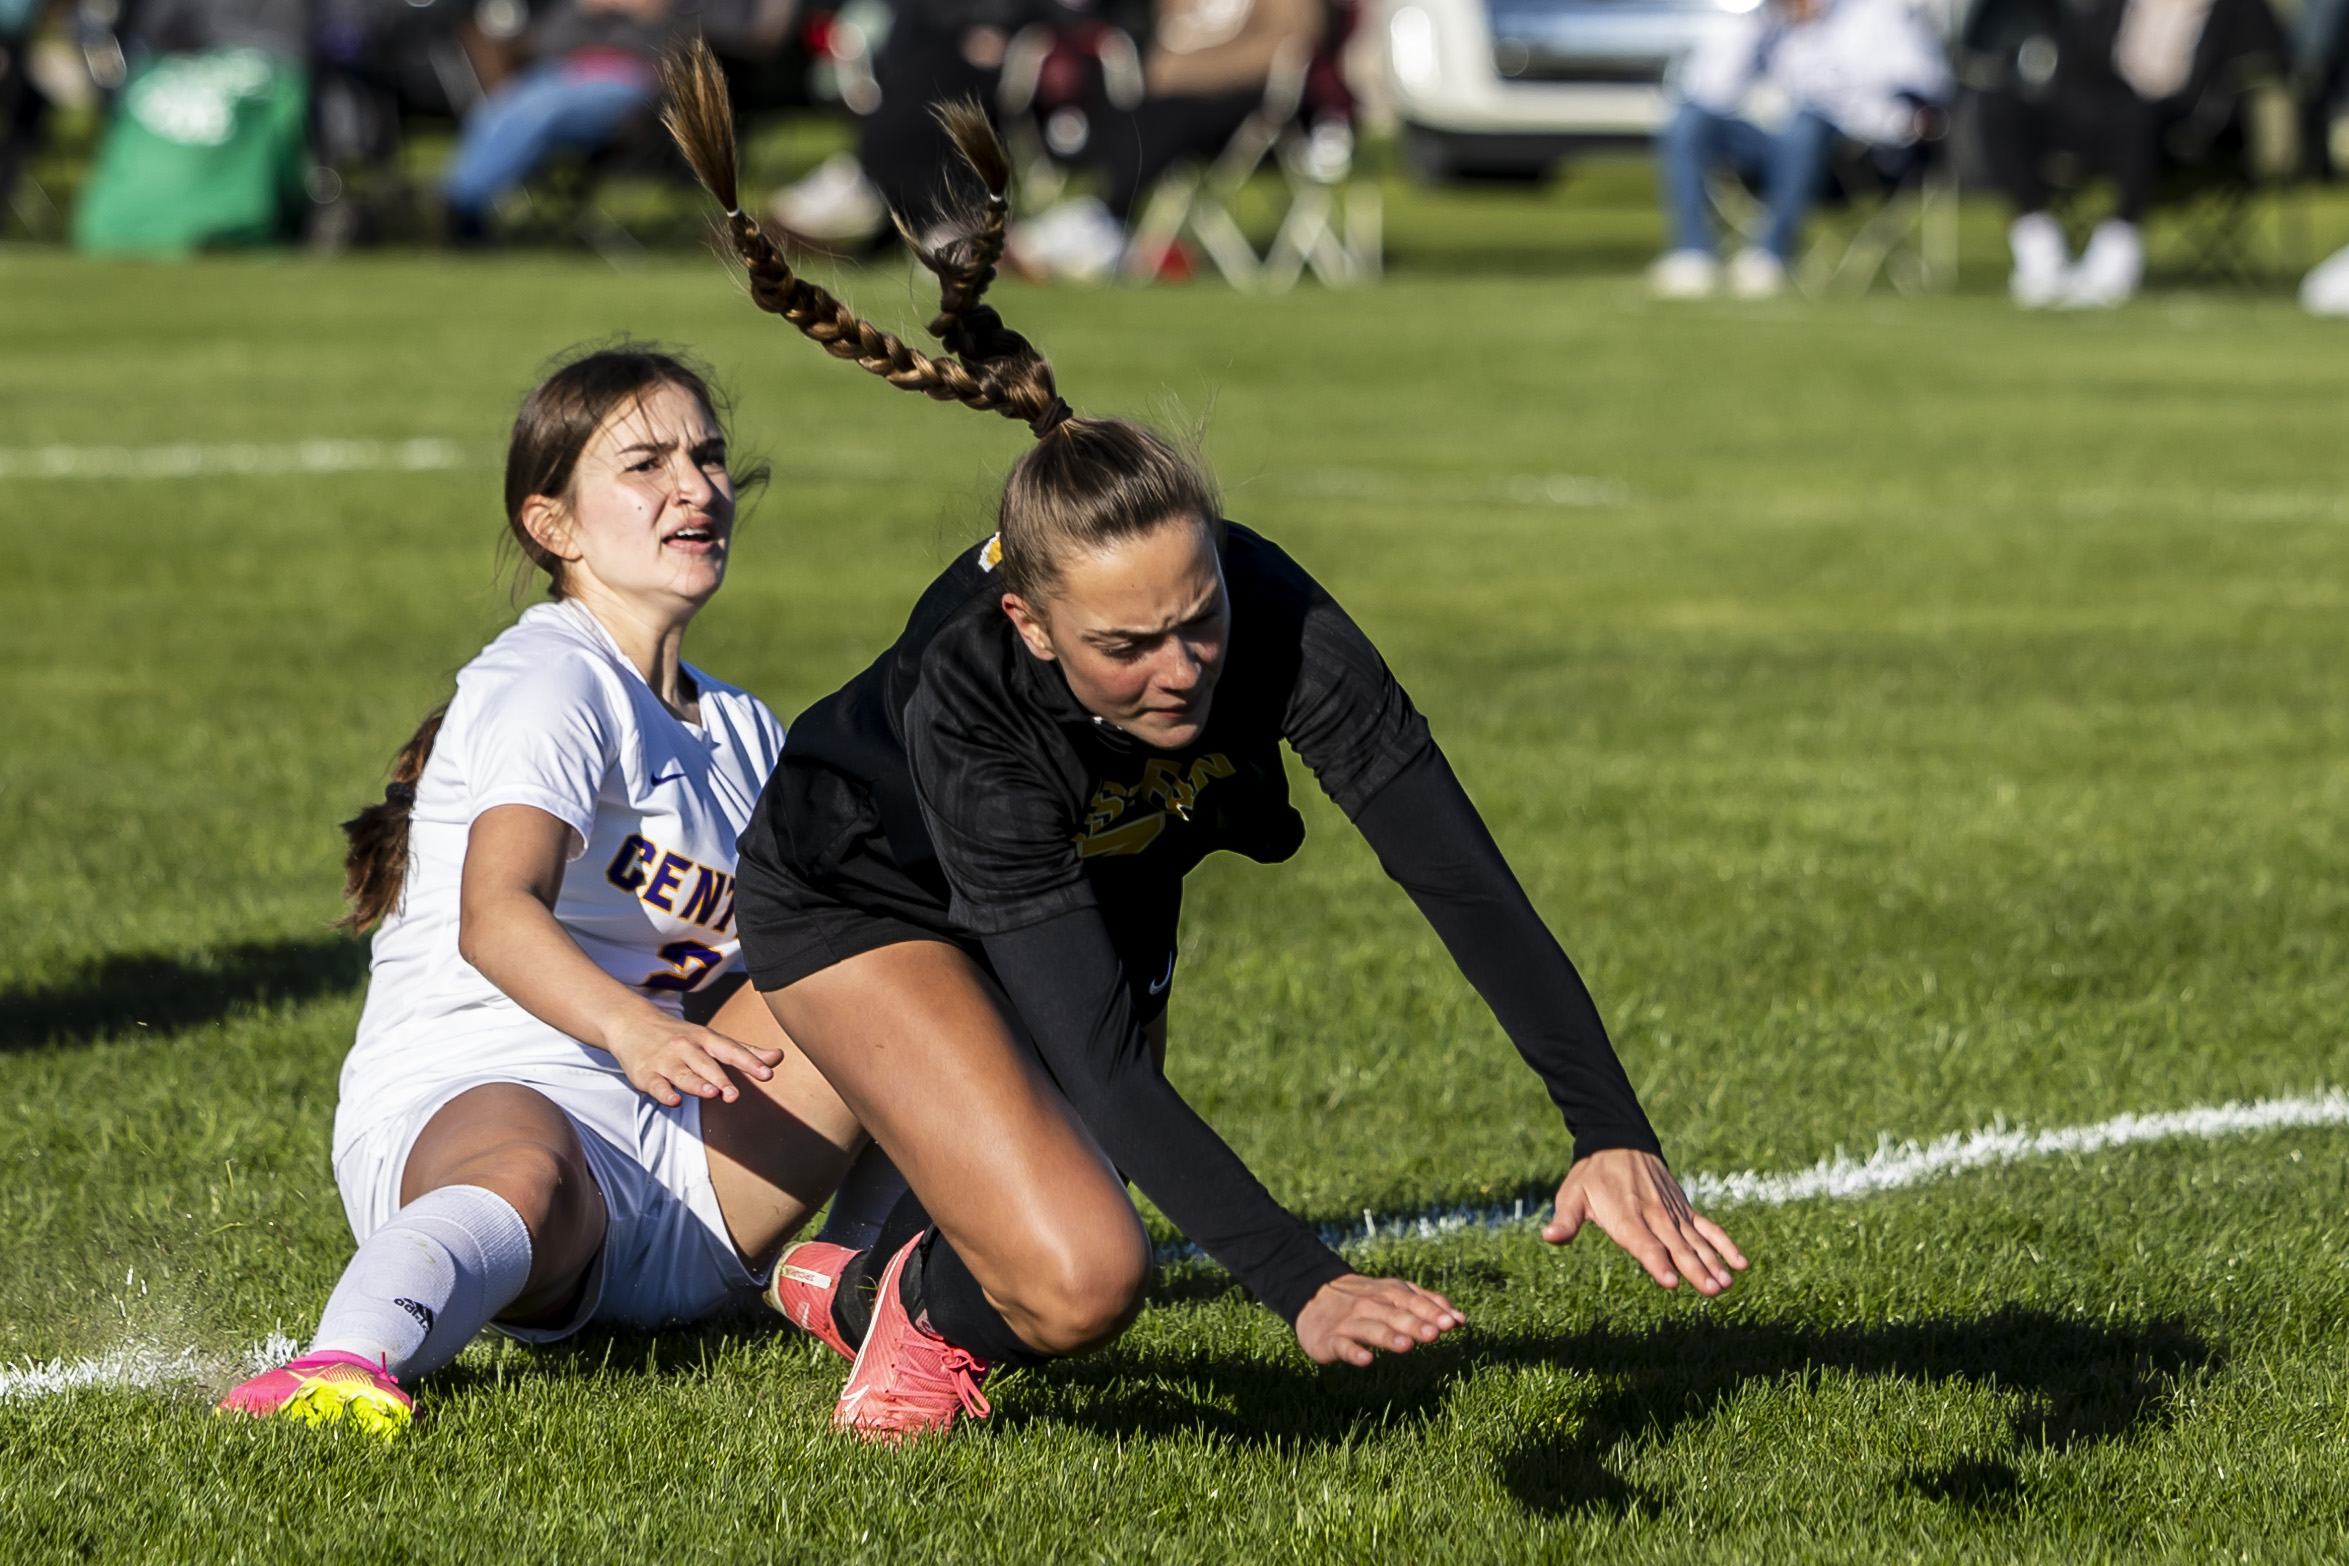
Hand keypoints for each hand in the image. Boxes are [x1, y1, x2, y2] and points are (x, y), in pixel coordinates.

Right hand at [603, 1011, 783, 1106]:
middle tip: (735, 1095)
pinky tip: (673, 1100)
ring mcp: (666, 1060)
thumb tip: (778, 1057)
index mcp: (706, 1039)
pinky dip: (664, 1092)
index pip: (731, 1050)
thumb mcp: (712, 1039)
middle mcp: (687, 1047)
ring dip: (696, 1084)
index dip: (750, 1062)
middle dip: (721, 1079)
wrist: (632, 1023)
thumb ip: (745, 1051)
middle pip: (706, 1064)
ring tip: (711, 1094)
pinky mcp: (646, 1074)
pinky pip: (656, 1084)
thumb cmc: (680, 1036)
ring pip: (682, 1074)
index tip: (767, 1074)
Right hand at [1295, 1273, 1465, 1366]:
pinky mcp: (1331, 1339)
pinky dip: (1353, 1352)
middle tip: (1434, 1334)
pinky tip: (1366, 1360)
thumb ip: (1427, 1304)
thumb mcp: (1396, 1294)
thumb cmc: (1366, 1300)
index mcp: (1390, 1293)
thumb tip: (1461, 1320)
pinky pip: (1343, 1346)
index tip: (1452, 1323)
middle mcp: (1371, 1305)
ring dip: (1389, 1336)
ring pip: (1372, 1329)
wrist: (1313, 1296)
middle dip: (1415, 1324)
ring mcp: (1350, 1322)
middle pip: (1396, 1315)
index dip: (1432, 1312)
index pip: (1414, 1301)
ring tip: (1406, 1346)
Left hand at [1545, 1148, 1746, 1295]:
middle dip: (1694, 1270)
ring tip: (1727, 1284)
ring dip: (1712, 1262)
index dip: (1657, 1263)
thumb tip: (1549, 1237)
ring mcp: (1672, 1212)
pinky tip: (1740, 1263)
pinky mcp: (1683, 1208)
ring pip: (1695, 1240)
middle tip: (1712, 1290)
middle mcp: (1652, 1215)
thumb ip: (1565, 1219)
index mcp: (1625, 1217)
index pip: (1643, 1244)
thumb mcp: (1571, 1195)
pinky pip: (1707, 1227)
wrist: (1618, 1142)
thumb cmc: (1590, 1176)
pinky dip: (1724, 1243)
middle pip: (1675, 1246)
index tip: (1672, 1282)